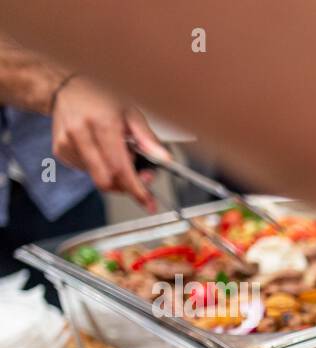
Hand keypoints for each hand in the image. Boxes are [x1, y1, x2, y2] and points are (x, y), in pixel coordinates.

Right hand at [50, 74, 169, 208]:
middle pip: (106, 179)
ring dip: (113, 173)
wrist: (69, 87)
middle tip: (139, 178)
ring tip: (117, 151)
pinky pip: (86, 170)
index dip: (136, 189)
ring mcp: (67, 142)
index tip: (148, 202)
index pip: (120, 167)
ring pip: (96, 177)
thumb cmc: (103, 97)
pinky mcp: (60, 149)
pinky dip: (99, 167)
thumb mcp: (132, 112)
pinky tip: (101, 150)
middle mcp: (81, 133)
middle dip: (126, 186)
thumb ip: (148, 139)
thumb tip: (164, 159)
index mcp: (102, 123)